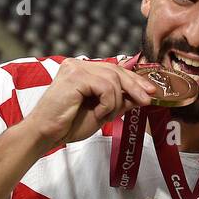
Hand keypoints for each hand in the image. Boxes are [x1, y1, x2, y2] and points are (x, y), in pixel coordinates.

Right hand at [23, 57, 157, 148]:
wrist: (47, 133)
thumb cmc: (69, 125)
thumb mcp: (102, 112)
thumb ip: (118, 102)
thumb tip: (141, 96)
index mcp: (83, 71)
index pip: (114, 70)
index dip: (134, 80)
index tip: (150, 91)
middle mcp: (78, 65)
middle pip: (116, 71)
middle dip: (134, 86)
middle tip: (147, 100)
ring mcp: (76, 68)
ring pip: (113, 80)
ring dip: (114, 102)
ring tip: (104, 116)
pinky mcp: (75, 76)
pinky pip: (105, 87)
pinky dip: (106, 104)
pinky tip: (97, 114)